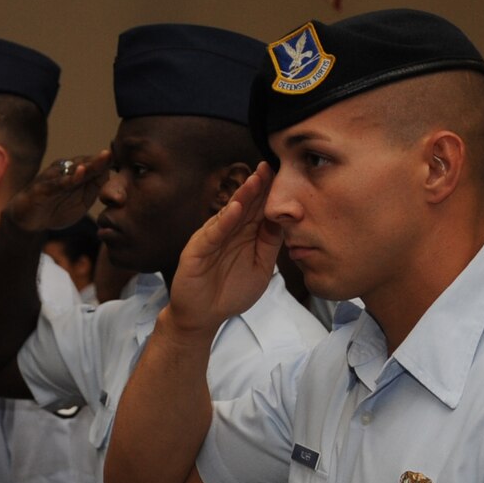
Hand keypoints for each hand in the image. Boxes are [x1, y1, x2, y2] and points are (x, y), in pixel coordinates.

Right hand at [7, 151, 111, 231]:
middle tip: (114, 153)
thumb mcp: (81, 202)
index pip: (94, 167)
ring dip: (89, 164)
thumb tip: (109, 176)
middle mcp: (65, 172)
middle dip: (101, 159)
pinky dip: (69, 178)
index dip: (107, 163)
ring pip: (74, 170)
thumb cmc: (56, 209)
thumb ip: (93, 189)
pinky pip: (58, 182)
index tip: (122, 160)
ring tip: (103, 158)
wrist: (29, 220)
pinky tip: (79, 173)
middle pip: (86, 164)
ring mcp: (54, 178)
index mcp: (75, 174)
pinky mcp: (44, 188)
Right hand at [168, 162, 281, 337]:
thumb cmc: (231, 293)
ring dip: (242, 196)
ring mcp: (212, 239)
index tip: (285, 176)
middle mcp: (229, 231)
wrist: (204, 316)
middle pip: (245, 205)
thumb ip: (270, 245)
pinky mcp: (197, 250)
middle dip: (258, 187)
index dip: (270, 194)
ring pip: (229, 214)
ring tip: (256, 180)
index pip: (259, 209)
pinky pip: (213, 233)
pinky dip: (224, 220)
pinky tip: (234, 208)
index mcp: (244, 234)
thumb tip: (285, 220)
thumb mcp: (261, 269)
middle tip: (270, 167)